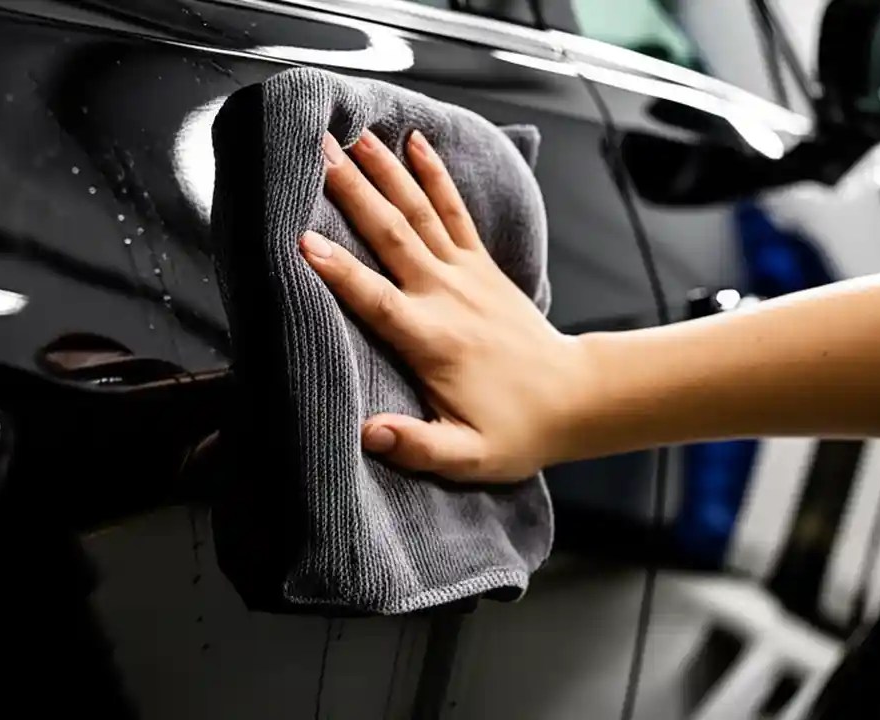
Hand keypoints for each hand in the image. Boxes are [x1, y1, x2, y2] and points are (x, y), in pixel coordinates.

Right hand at [301, 130, 593, 482]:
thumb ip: (418, 446)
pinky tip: (414, 143)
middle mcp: (446, 297)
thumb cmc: (516, 431)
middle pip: (392, 236)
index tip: (303, 240)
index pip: (376, 299)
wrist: (576, 399)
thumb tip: (368, 435)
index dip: (339, 272)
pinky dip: (435, 175)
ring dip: (386, 172)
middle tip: (320, 153)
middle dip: (353, 193)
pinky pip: (453, 211)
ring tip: (354, 135)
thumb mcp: (468, 457)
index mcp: (433, 340)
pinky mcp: (480, 266)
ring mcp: (465, 275)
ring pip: (418, 213)